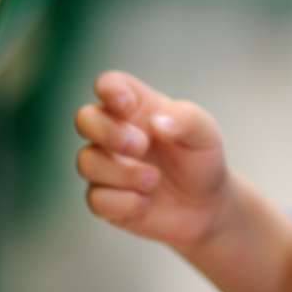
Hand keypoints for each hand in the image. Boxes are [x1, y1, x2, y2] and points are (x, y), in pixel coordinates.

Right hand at [74, 70, 232, 250]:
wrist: (206, 206)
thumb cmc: (200, 159)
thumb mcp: (205, 132)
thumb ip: (185, 119)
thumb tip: (156, 123)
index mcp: (137, 107)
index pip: (108, 84)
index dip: (109, 90)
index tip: (127, 106)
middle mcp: (114, 132)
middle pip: (84, 119)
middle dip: (108, 133)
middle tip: (142, 146)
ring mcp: (106, 166)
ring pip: (86, 161)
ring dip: (123, 173)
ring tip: (154, 180)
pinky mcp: (105, 200)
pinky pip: (96, 199)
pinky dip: (124, 202)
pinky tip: (146, 202)